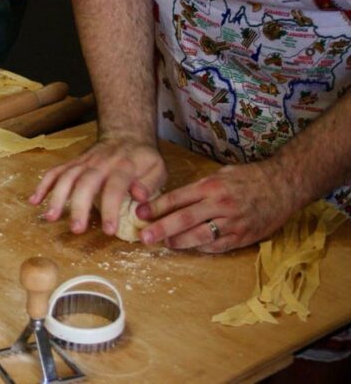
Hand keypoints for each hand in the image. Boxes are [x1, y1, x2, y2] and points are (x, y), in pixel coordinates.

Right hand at [29, 135, 166, 233]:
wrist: (126, 134)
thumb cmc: (142, 158)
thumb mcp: (157, 168)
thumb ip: (150, 183)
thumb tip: (139, 197)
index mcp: (123, 167)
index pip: (115, 187)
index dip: (111, 209)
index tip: (109, 231)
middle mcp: (100, 164)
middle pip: (85, 183)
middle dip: (78, 206)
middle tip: (76, 229)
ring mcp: (83, 162)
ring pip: (66, 177)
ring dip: (56, 197)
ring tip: (50, 218)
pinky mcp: (73, 163)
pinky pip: (55, 171)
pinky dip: (43, 185)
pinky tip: (35, 201)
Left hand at [135, 162, 297, 252]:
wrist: (284, 185)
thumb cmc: (248, 178)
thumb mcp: (221, 174)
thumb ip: (198, 188)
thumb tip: (171, 200)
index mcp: (212, 186)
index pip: (177, 198)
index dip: (156, 207)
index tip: (140, 213)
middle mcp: (220, 204)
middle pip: (184, 219)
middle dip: (161, 228)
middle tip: (144, 236)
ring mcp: (232, 222)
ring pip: (200, 236)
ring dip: (179, 241)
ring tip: (165, 243)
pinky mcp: (243, 236)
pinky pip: (218, 246)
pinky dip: (201, 248)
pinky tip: (189, 247)